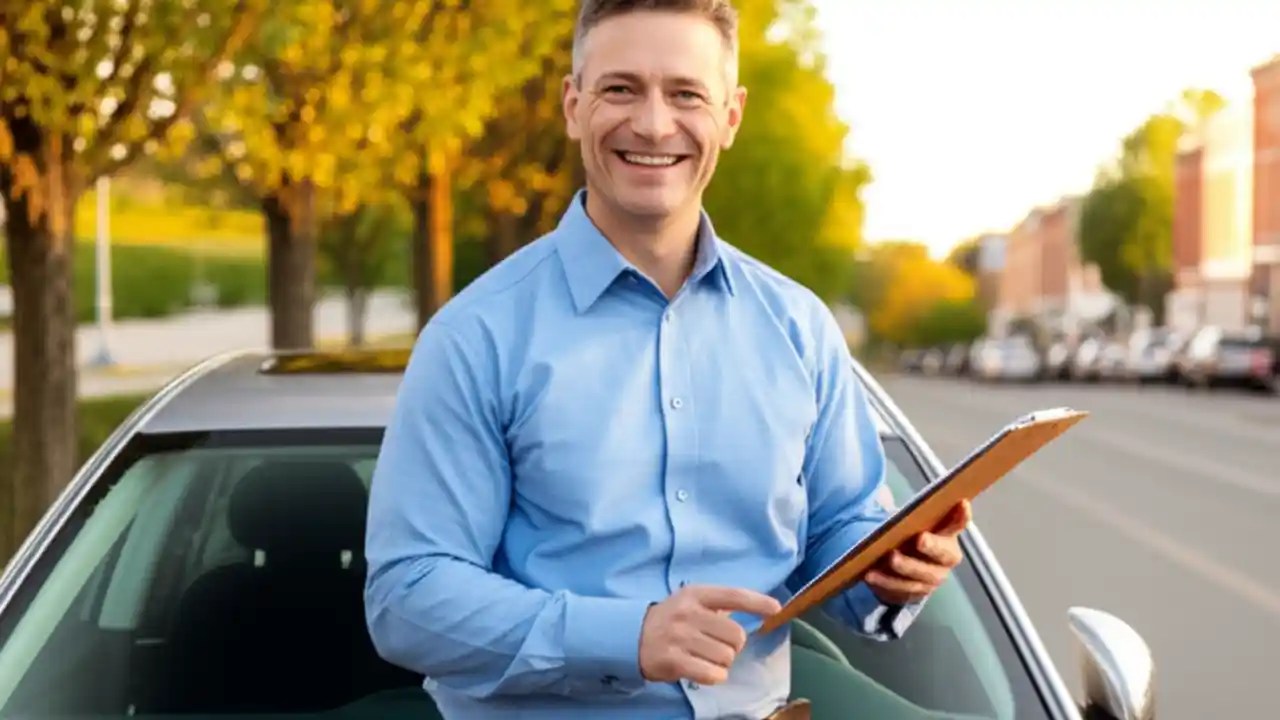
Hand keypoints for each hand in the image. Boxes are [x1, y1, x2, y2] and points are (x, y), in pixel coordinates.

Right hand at [638, 585, 781, 685]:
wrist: (631, 636)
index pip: (734, 595)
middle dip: (734, 645)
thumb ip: (720, 605)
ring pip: (726, 657)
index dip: (758, 602)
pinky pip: (712, 674)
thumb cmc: (671, 619)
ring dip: (723, 662)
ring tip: (707, 658)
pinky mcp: (674, 660)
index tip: (776, 609)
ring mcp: (680, 637)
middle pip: (736, 634)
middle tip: (719, 646)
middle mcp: (689, 613)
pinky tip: (704, 671)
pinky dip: (715, 676)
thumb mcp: (691, 602)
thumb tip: (761, 606)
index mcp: (696, 594)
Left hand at [866, 500, 970, 604]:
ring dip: (905, 567)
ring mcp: (932, 579)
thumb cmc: (908, 537)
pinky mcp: (914, 593)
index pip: (959, 523)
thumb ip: (911, 513)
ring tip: (889, 558)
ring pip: (921, 575)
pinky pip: (900, 590)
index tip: (962, 502)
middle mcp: (945, 560)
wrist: (902, 570)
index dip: (962, 515)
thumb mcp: (911, 524)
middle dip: (932, 546)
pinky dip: (885, 582)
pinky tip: (870, 575)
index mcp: (948, 536)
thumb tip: (891, 496)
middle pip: (943, 554)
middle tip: (920, 539)